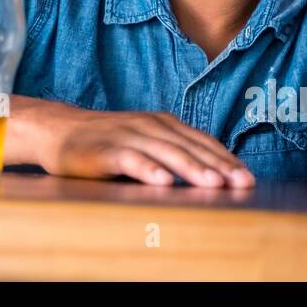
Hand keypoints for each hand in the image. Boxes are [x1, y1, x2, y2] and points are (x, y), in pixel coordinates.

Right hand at [37, 107, 254, 187]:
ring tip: (213, 183)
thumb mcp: (146, 141)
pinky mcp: (106, 150)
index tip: (247, 177)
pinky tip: (163, 182)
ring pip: (165, 152)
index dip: (225, 159)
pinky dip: (148, 169)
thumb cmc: (108, 142)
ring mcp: (128, 135)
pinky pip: (130, 159)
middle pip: (189, 147)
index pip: (201, 141)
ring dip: (191, 168)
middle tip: (241, 183)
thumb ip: (173, 152)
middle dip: (218, 166)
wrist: (60, 131)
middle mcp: (149, 125)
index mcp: (163, 123)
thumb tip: (214, 176)